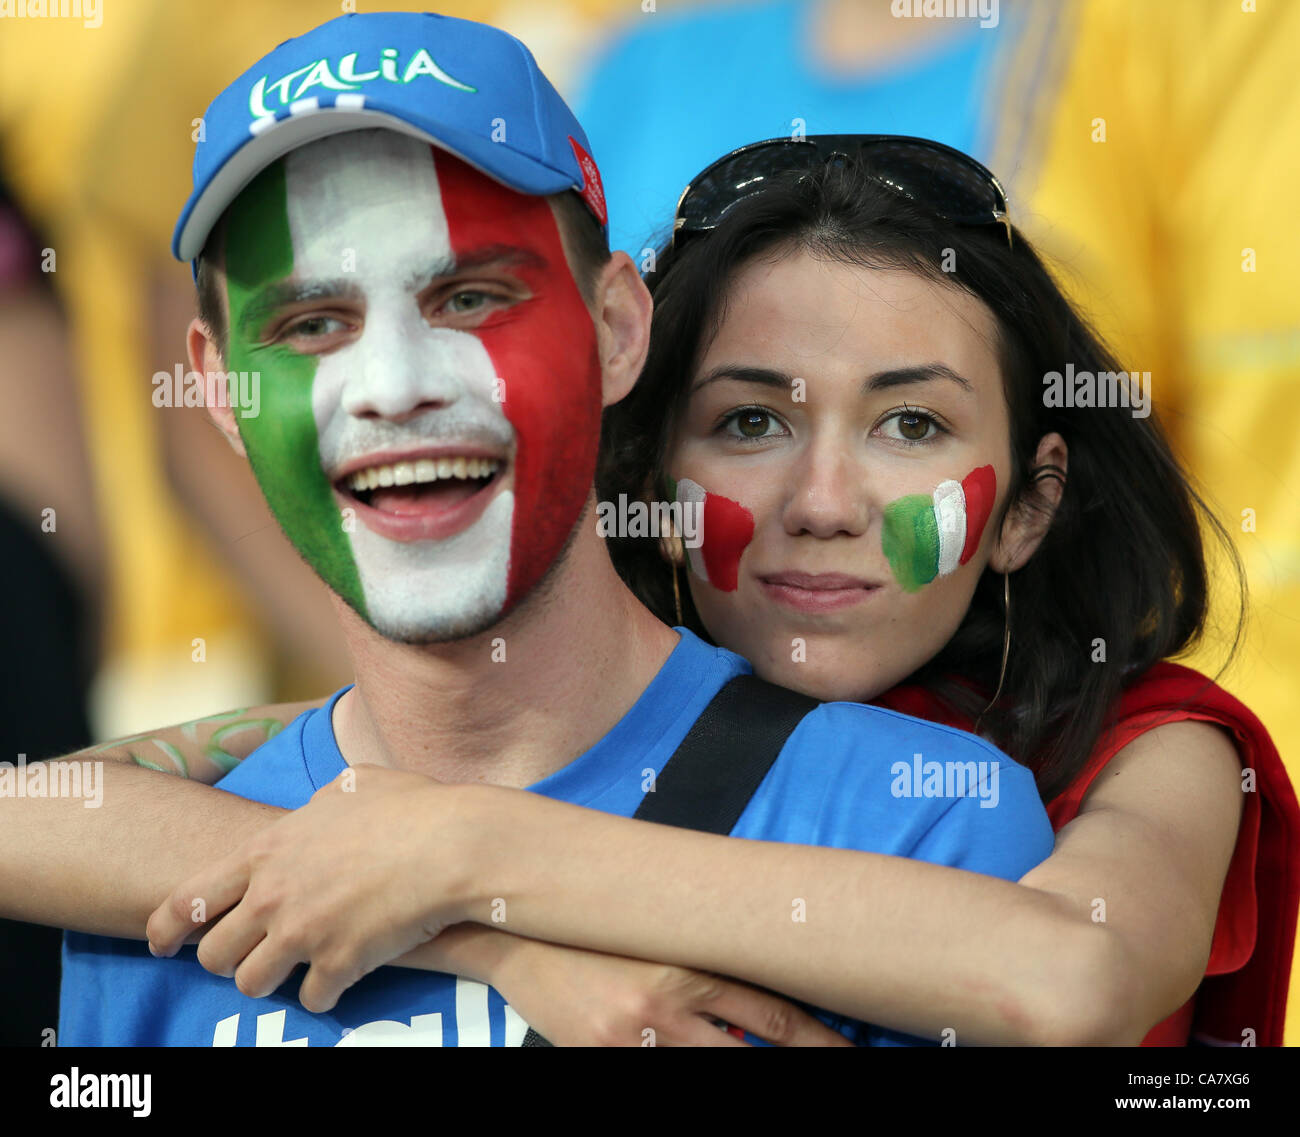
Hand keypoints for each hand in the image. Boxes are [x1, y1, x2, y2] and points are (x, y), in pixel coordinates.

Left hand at [146, 765, 482, 1011]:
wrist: (453, 843)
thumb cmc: (410, 806)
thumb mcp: (349, 785)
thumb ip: (316, 804)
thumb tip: (316, 809)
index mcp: (268, 851)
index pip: (188, 898)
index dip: (164, 926)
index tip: (160, 944)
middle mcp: (274, 896)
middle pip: (213, 954)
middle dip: (226, 959)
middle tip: (248, 955)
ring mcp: (303, 934)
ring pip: (251, 984)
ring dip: (269, 979)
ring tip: (293, 969)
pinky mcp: (339, 964)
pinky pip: (309, 999)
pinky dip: (321, 992)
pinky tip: (339, 977)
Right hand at [495, 938, 856, 1046]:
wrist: (515, 938)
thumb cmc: (595, 929)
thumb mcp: (659, 934)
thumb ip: (709, 959)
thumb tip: (762, 983)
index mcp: (688, 968)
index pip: (773, 1018)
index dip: (821, 1044)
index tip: (852, 1055)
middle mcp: (665, 1010)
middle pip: (750, 1056)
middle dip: (799, 1065)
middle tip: (843, 1065)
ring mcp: (630, 1044)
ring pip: (712, 1069)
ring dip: (744, 1071)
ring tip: (786, 1070)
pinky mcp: (598, 1062)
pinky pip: (654, 1075)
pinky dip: (686, 1070)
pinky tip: (702, 1060)